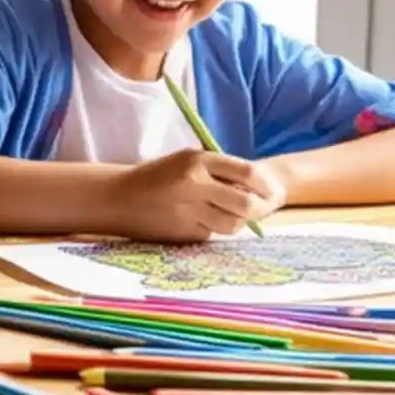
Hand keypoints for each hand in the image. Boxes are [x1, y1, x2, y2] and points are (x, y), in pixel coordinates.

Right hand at [110, 149, 287, 241]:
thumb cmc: (160, 176)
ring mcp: (187, 212)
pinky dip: (214, 228)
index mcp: (197, 161)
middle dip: (260, 209)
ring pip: (232, 224)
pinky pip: (212, 233)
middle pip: (245, 204)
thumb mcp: (188, 161)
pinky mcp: (182, 232)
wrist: (119, 197)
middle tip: (263, 209)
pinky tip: (201, 219)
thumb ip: (221, 171)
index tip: (275, 192)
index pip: (247, 173)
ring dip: (238, 221)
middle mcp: (193, 185)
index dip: (267, 185)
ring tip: (230, 213)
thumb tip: (261, 190)